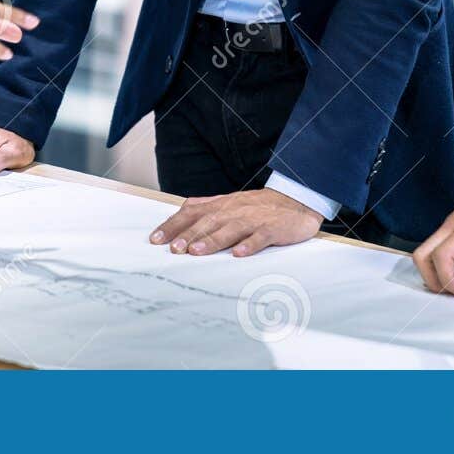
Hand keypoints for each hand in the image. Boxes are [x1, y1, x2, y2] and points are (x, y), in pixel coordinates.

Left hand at [149, 188, 322, 256]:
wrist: (297, 199)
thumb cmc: (259, 206)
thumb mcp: (230, 203)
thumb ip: (206, 207)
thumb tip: (180, 212)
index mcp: (221, 205)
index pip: (191, 213)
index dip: (173, 225)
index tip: (156, 239)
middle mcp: (234, 210)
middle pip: (207, 222)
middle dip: (188, 235)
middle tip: (173, 249)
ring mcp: (254, 219)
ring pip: (230, 229)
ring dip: (212, 240)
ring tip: (196, 251)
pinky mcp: (273, 228)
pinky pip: (260, 237)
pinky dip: (249, 244)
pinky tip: (239, 254)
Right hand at [412, 179, 453, 299]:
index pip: (441, 256)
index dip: (449, 279)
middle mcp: (452, 225)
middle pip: (421, 256)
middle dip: (433, 280)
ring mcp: (449, 224)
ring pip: (424, 252)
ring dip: (436, 273)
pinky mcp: (452, 226)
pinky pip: (435, 247)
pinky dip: (441, 264)